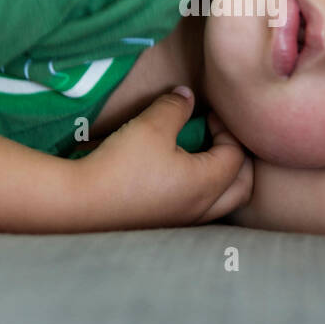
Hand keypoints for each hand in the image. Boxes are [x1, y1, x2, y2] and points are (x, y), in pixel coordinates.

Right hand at [81, 86, 252, 227]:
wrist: (82, 203)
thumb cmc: (121, 164)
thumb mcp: (151, 125)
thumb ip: (175, 107)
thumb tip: (187, 96)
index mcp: (208, 183)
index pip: (236, 154)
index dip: (227, 129)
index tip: (206, 115)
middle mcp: (203, 207)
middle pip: (242, 187)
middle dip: (238, 160)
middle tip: (219, 139)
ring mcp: (184, 222)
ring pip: (222, 203)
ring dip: (223, 180)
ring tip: (205, 159)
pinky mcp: (165, 226)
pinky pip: (200, 211)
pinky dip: (202, 193)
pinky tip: (180, 178)